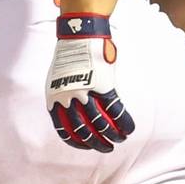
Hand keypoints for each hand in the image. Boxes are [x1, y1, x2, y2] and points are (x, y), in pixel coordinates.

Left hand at [45, 14, 135, 151]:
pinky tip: (129, 129)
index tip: (86, 146)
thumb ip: (64, 96)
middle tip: (106, 148)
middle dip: (96, 144)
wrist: (79, 35)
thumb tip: (71, 111)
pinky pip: (116, 110)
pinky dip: (124, 122)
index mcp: (55, 99)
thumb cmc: (70, 56)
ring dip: (112, 136)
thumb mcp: (58, 78)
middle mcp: (69, 98)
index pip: (64, 130)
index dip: (76, 142)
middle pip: (83, 131)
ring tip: (119, 140)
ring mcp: (86, 93)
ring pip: (101, 124)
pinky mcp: (104, 86)